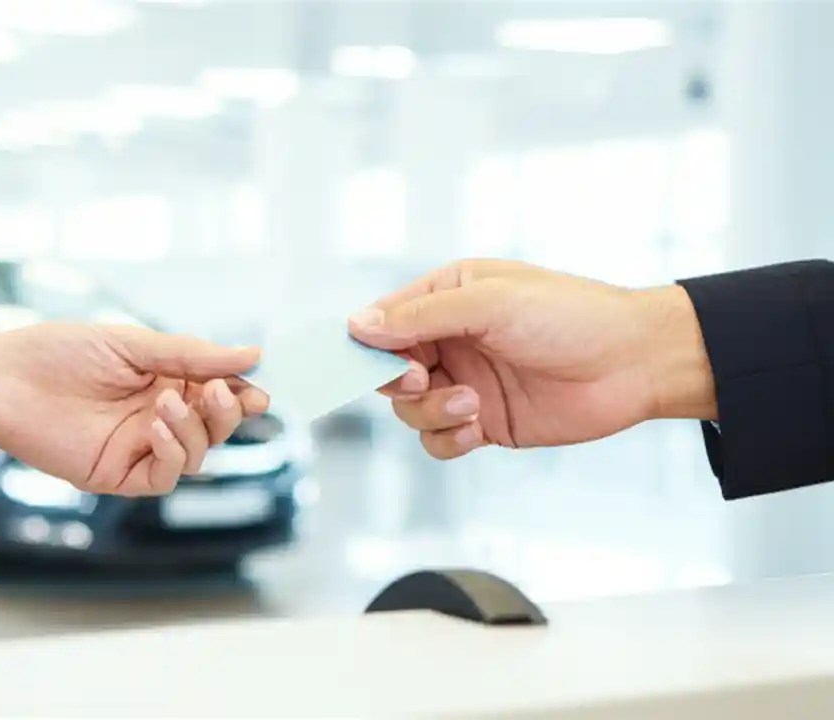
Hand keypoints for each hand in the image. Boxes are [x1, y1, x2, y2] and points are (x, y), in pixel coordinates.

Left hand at [0, 324, 268, 495]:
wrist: (4, 380)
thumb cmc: (61, 352)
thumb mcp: (133, 344)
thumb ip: (192, 355)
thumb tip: (253, 354)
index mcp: (163, 380)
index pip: (217, 393)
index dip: (241, 393)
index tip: (257, 388)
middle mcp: (156, 416)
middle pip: (215, 426)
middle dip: (227, 412)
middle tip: (224, 392)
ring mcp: (139, 447)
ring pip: (196, 453)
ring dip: (196, 429)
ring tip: (168, 402)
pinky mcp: (118, 474)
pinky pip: (165, 475)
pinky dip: (173, 452)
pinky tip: (158, 425)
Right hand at [348, 259, 716, 458]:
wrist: (635, 364)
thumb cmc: (571, 315)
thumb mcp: (488, 303)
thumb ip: (420, 316)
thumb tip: (357, 326)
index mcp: (447, 296)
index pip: (384, 322)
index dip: (366, 345)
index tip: (361, 363)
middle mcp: (450, 339)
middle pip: (387, 371)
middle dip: (397, 382)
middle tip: (421, 380)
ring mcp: (465, 381)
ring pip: (409, 409)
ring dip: (430, 411)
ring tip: (471, 405)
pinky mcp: (484, 421)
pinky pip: (438, 439)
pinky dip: (447, 439)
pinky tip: (475, 428)